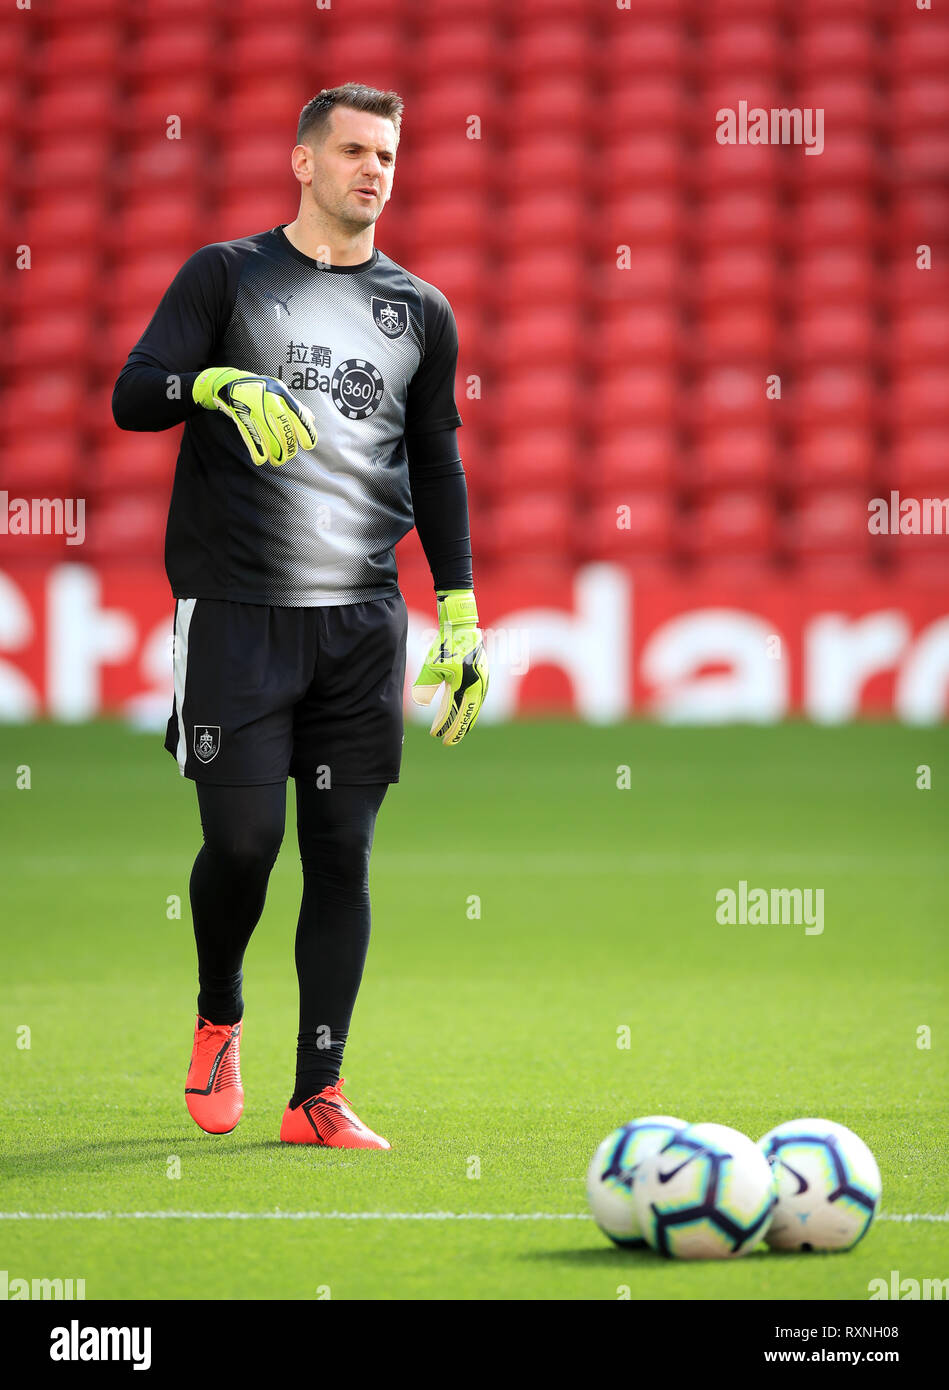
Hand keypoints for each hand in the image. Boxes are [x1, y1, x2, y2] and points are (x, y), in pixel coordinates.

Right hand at [193, 367, 316, 464]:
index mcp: (281, 393)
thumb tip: (311, 418)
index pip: (298, 415)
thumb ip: (294, 405)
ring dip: (275, 453)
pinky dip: (257, 450)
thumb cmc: (259, 389)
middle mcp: (269, 399)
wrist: (229, 382)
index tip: (308, 446)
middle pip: (285, 428)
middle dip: (289, 447)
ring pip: (269, 435)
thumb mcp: (278, 391)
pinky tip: (261, 459)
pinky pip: (251, 436)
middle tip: (289, 456)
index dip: (306, 432)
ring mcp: (254, 407)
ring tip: (277, 461)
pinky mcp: (240, 415)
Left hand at [411, 589, 488, 744]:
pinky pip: (478, 698)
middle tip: (448, 742)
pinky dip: (472, 709)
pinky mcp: (483, 675)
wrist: (462, 626)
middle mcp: (478, 686)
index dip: (444, 726)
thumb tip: (421, 704)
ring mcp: (483, 681)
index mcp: (466, 686)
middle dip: (458, 729)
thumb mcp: (432, 666)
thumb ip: (426, 686)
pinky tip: (466, 711)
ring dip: (466, 720)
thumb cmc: (446, 645)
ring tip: (459, 731)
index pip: (454, 713)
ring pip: (475, 708)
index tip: (436, 735)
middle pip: (468, 715)